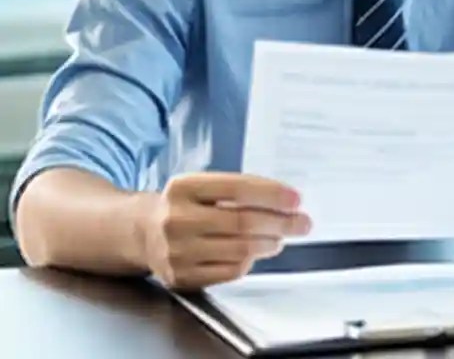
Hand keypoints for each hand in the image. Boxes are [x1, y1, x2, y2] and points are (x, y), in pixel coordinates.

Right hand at [141, 172, 310, 289]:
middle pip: (243, 222)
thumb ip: (239, 191)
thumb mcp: (203, 187)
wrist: (140, 233)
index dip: (272, 194)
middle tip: (302, 222)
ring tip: (280, 237)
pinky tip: (255, 253)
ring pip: (241, 249)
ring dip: (270, 243)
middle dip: (281, 222)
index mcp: (183, 187)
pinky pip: (230, 271)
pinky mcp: (181, 277)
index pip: (237, 188)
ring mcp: (176, 251)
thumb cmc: (185, 206)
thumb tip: (287, 203)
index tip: (297, 199)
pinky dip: (250, 261)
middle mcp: (176, 218)